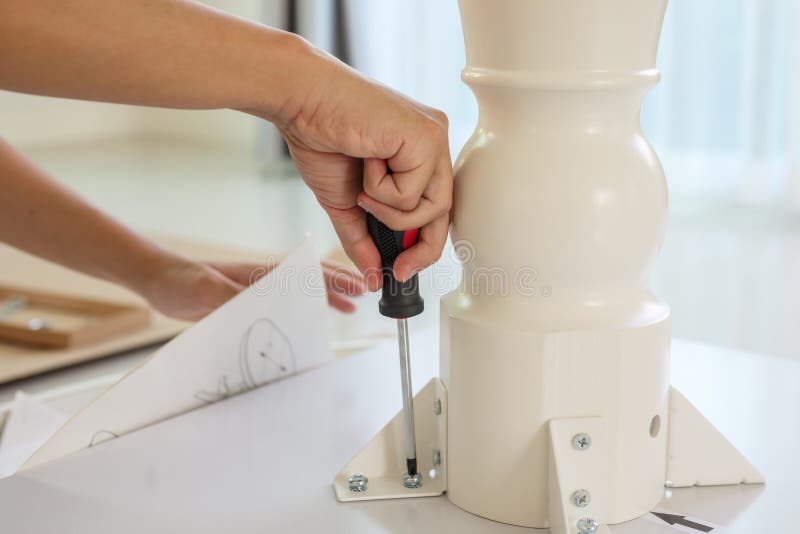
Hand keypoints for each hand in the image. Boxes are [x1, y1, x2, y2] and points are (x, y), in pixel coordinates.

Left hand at [144, 258, 366, 320]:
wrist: (157, 280)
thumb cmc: (178, 279)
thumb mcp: (203, 289)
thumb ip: (230, 298)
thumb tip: (256, 310)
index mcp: (258, 271)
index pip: (305, 272)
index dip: (333, 278)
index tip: (357, 284)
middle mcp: (262, 279)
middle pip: (309, 280)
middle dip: (338, 286)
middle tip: (365, 295)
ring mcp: (255, 291)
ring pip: (299, 294)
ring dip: (324, 300)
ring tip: (349, 309)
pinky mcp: (244, 304)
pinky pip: (281, 309)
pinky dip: (298, 313)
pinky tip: (304, 323)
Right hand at [273, 48, 452, 288]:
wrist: (301, 101)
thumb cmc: (321, 138)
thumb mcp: (345, 202)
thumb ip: (362, 238)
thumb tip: (372, 276)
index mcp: (420, 154)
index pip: (436, 210)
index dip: (422, 247)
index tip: (400, 271)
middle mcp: (434, 144)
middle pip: (443, 214)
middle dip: (418, 248)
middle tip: (396, 267)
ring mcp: (433, 138)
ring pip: (431, 208)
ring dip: (388, 211)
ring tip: (363, 187)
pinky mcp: (426, 136)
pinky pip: (412, 193)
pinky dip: (381, 190)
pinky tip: (366, 161)